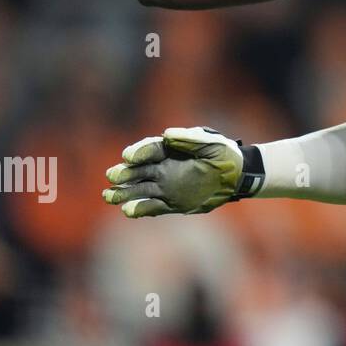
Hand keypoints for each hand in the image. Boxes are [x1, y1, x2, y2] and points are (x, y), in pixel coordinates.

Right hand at [103, 126, 241, 216]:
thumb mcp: (212, 143)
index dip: (139, 152)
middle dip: (125, 173)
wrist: (237, 176)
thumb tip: (167, 134)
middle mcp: (163, 168)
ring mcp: (165, 186)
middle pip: (139, 170)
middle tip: (113, 176)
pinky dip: (140, 209)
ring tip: (109, 196)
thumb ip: (190, 139)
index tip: (129, 156)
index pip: (150, 150)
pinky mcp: (171, 203)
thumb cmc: (224, 154)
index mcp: (170, 150)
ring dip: (124, 192)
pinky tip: (127, 210)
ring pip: (140, 189)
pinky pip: (152, 207)